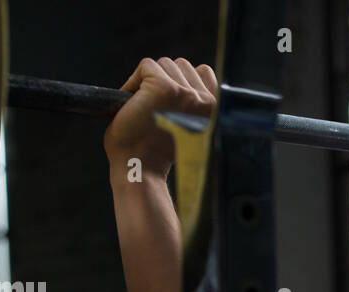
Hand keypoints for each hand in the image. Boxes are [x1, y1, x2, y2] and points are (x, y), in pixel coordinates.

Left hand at [104, 57, 217, 178]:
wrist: (140, 170)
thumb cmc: (157, 155)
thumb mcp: (188, 127)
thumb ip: (192, 104)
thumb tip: (179, 76)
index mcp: (215, 111)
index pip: (203, 72)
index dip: (181, 81)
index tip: (169, 102)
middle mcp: (205, 100)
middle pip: (181, 65)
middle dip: (163, 81)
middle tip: (153, 110)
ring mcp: (185, 93)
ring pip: (163, 64)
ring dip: (148, 82)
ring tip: (144, 109)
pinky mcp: (163, 87)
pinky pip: (146, 66)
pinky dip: (133, 82)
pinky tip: (134, 105)